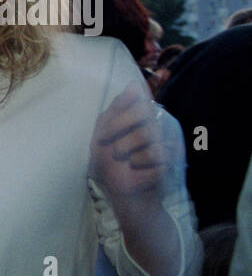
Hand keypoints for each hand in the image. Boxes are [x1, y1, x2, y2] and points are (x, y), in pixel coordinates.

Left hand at [91, 87, 172, 201]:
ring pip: (147, 134)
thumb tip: (134, 84)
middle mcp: (158, 122)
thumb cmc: (109, 161)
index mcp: (142, 115)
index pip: (138, 100)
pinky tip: (136, 168)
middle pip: (143, 111)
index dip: (119, 117)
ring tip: (125, 159)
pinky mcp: (173, 158)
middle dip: (118, 128)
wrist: (120, 192)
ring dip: (126, 149)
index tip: (101, 136)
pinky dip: (139, 163)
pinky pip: (157, 154)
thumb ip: (116, 109)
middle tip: (110, 147)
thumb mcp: (102, 133)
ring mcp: (168, 139)